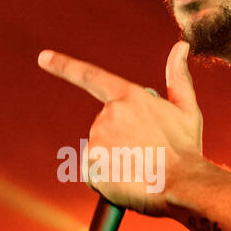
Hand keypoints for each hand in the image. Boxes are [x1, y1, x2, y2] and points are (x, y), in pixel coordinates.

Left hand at [37, 40, 204, 215]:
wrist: (183, 184)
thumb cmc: (186, 149)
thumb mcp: (186, 109)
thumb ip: (178, 77)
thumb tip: (180, 46)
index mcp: (129, 97)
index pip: (90, 77)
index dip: (64, 66)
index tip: (44, 58)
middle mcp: (108, 114)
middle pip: (103, 130)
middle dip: (120, 143)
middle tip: (145, 154)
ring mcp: (97, 139)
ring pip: (99, 154)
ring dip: (114, 162)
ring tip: (139, 168)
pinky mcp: (91, 164)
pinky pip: (93, 174)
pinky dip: (107, 180)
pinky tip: (127, 180)